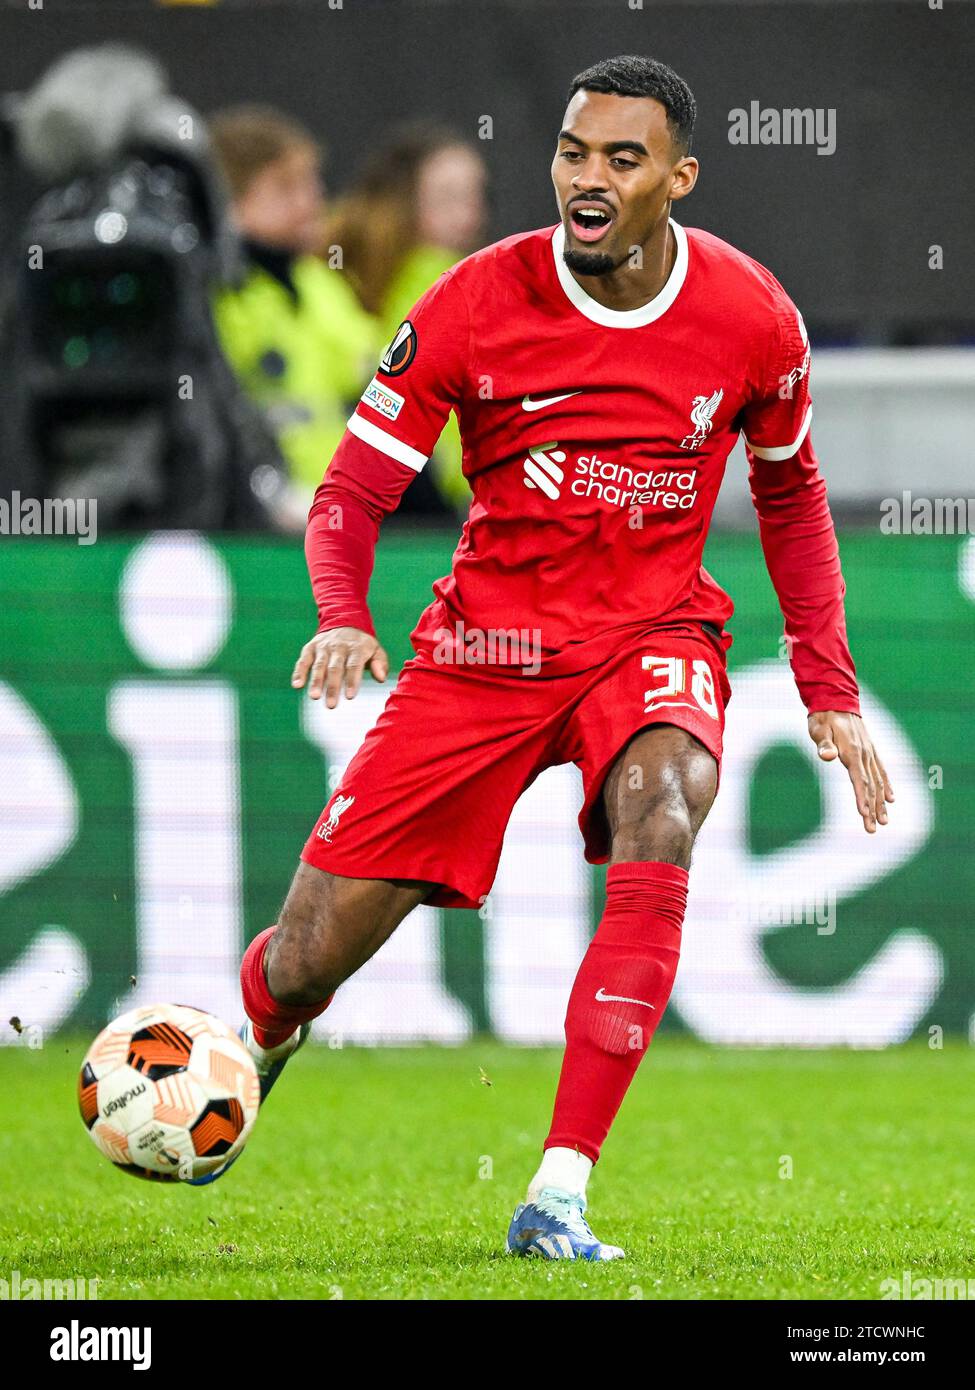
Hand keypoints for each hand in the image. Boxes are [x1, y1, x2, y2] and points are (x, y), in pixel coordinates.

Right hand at [291, 627, 388, 707]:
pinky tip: (297, 685)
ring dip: (316, 682)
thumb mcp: (375, 650)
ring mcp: (323, 647)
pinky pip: (303, 660)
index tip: (350, 697)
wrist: (344, 622)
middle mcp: (339, 647)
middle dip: (333, 687)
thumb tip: (381, 678)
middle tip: (331, 705)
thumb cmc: (361, 645)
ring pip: (319, 665)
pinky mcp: (310, 648)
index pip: (354, 665)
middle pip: (335, 668)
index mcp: (356, 648)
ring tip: (314, 697)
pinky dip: (299, 672)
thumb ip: (380, 663)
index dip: (352, 680)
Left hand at [807, 710, 893, 833]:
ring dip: (881, 803)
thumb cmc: (823, 718)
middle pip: (870, 786)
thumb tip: (827, 756)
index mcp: (851, 751)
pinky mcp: (870, 751)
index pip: (858, 779)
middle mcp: (864, 754)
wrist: (836, 700)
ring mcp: (869, 753)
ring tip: (884, 822)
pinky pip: (881, 771)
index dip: (862, 797)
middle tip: (873, 829)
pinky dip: (887, 786)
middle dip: (872, 809)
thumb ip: (823, 744)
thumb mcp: (817, 729)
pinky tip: (891, 800)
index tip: (864, 815)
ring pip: (878, 782)